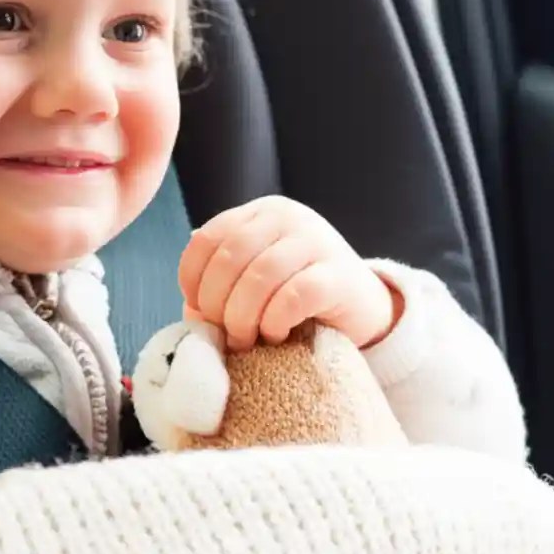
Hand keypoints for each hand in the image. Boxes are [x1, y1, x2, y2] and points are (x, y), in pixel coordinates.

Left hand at [179, 196, 402, 351]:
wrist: (362, 308)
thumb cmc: (296, 298)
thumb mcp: (254, 282)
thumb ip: (221, 286)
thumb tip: (192, 311)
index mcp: (261, 213)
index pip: (207, 239)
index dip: (192, 279)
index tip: (198, 311)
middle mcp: (288, 218)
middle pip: (230, 257)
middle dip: (217, 303)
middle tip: (225, 333)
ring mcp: (317, 241)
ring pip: (260, 277)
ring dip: (243, 317)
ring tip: (247, 339)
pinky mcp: (339, 275)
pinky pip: (294, 297)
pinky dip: (275, 321)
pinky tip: (278, 335)